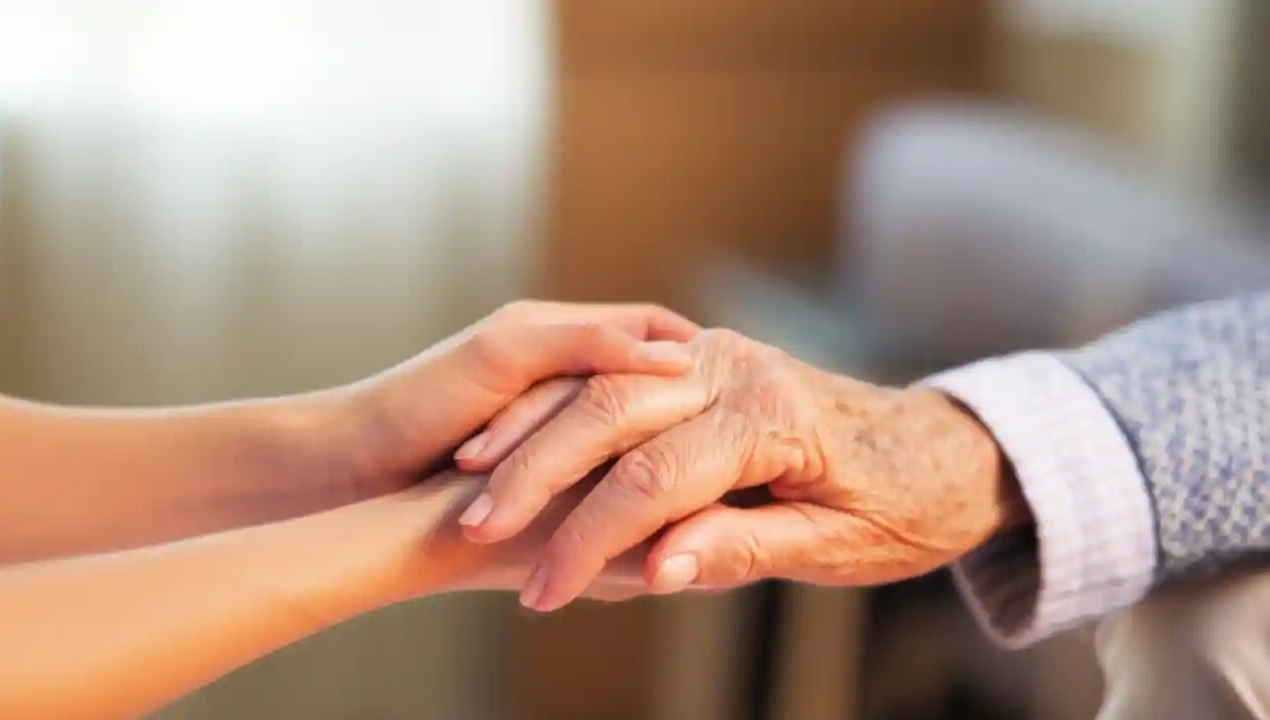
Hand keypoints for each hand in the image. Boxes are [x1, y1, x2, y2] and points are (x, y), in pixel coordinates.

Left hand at [317, 301, 698, 498]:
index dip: (692, 356)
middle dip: (684, 413)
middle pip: (644, 387)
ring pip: (626, 439)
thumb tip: (680, 359)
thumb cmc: (420, 402)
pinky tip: (656, 520)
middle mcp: (555, 372)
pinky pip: (599, 480)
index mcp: (555, 331)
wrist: (348, 471)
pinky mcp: (537, 477)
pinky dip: (625, 495)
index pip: (649, 331)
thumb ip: (590, 348)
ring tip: (710, 487)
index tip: (735, 384)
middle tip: (737, 444)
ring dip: (659, 460)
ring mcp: (547, 425)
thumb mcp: (510, 355)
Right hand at [455, 329, 1029, 610]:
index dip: (592, 540)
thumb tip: (659, 567)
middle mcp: (735, 369)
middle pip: (609, 414)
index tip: (544, 593)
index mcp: (771, 418)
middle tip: (475, 534)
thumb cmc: (899, 509)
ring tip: (471, 491)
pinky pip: (608, 373)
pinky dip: (552, 407)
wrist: (941, 451)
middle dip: (535, 477)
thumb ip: (744, 548)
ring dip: (527, 435)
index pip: (656, 480)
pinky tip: (507, 441)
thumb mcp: (836, 548)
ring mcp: (714, 353)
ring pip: (596, 384)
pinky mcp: (700, 355)